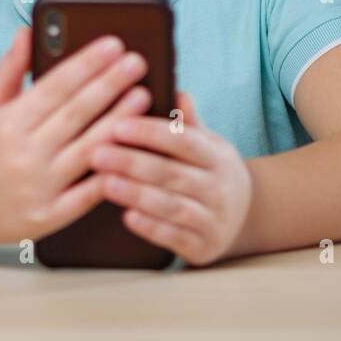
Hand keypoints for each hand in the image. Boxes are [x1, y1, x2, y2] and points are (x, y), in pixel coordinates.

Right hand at [0, 27, 153, 246]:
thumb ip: (10, 69)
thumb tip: (29, 29)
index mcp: (6, 122)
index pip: (55, 86)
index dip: (87, 63)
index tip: (114, 44)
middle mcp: (22, 154)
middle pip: (76, 114)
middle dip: (110, 85)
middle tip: (138, 62)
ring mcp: (36, 188)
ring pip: (87, 150)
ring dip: (118, 121)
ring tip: (143, 96)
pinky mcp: (47, 217)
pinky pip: (87, 195)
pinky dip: (112, 173)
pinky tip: (133, 152)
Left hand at [91, 90, 252, 265]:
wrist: (243, 217)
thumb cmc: (211, 172)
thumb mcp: (208, 145)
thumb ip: (189, 123)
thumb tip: (177, 92)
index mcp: (217, 157)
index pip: (184, 141)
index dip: (152, 133)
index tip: (118, 124)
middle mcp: (219, 189)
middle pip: (173, 173)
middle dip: (133, 162)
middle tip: (97, 153)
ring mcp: (214, 220)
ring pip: (172, 206)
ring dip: (137, 194)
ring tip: (105, 183)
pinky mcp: (204, 248)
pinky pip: (175, 238)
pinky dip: (152, 228)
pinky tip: (128, 217)